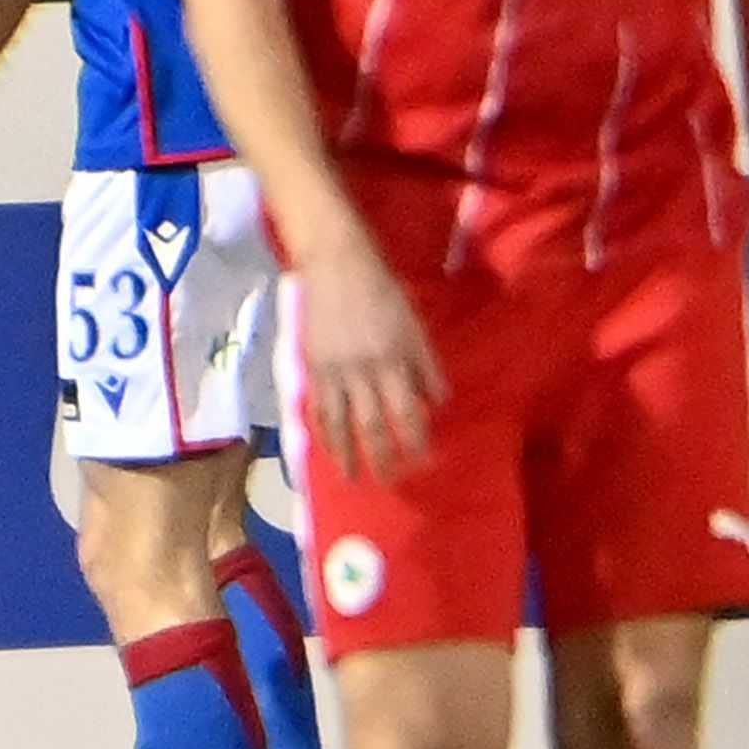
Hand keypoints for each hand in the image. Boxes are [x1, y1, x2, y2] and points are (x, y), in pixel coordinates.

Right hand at [291, 227, 444, 479]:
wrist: (336, 267)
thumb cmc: (384, 294)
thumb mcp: (415, 327)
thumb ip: (426, 367)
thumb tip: (436, 404)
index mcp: (392, 361)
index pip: (406, 413)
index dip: (415, 442)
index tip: (423, 462)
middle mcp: (361, 372)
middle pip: (371, 426)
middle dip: (381, 458)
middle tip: (389, 481)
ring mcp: (332, 371)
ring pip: (339, 423)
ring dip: (346, 454)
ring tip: (351, 477)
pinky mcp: (311, 366)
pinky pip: (317, 407)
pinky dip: (323, 430)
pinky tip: (328, 446)